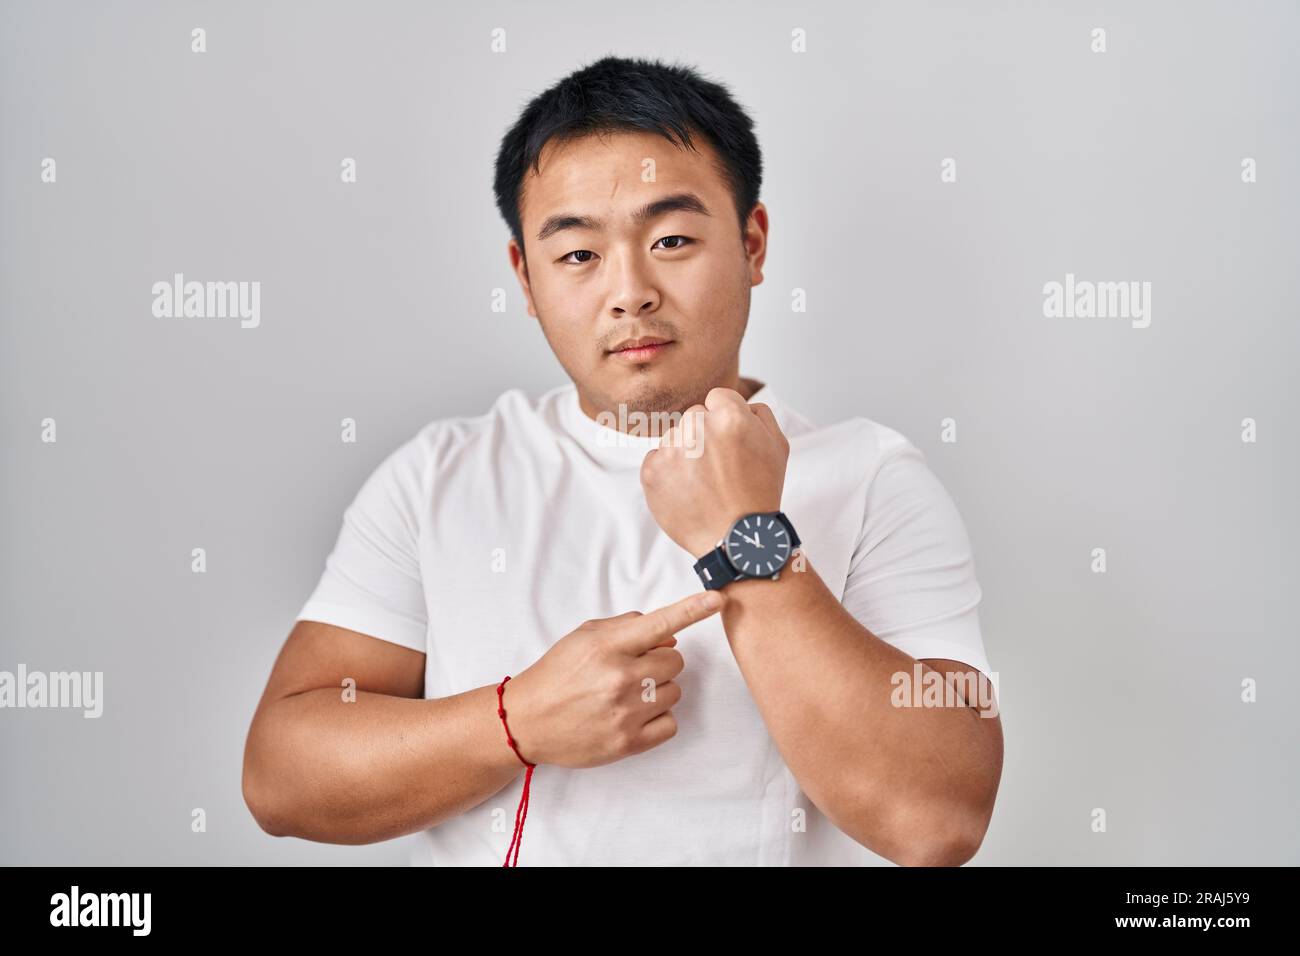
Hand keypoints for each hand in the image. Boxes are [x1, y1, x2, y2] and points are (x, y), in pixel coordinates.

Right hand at [504, 591, 725, 767]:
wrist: (527, 720)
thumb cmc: (557, 675)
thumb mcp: (584, 637)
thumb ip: (626, 628)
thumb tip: (667, 634)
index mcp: (608, 646)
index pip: (660, 624)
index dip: (692, 610)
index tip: (717, 600)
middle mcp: (620, 678)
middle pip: (675, 660)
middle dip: (659, 661)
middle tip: (631, 669)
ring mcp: (627, 712)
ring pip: (674, 690)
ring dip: (657, 689)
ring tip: (626, 694)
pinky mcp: (630, 741)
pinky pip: (670, 723)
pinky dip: (657, 717)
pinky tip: (633, 715)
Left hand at [640, 387, 790, 556]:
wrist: (736, 539)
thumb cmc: (760, 493)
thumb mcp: (778, 446)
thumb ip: (759, 413)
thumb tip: (739, 401)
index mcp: (730, 416)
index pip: (717, 398)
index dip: (725, 420)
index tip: (729, 444)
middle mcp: (697, 427)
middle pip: (694, 416)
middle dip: (704, 436)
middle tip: (719, 468)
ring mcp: (671, 449)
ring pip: (675, 438)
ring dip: (685, 455)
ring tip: (704, 484)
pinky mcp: (651, 470)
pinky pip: (656, 459)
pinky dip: (667, 473)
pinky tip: (687, 491)